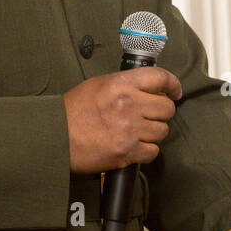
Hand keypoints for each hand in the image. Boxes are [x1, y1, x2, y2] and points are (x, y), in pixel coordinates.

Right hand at [63, 67, 181, 174]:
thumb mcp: (98, 85)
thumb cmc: (73, 112)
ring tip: (136, 132)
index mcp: (120, 84)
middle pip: (167, 108)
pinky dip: (146, 150)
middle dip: (161, 112)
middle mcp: (128, 104)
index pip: (161, 78)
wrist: (55, 138)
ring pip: (162, 130)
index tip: (175, 91)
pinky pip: (153, 151)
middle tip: (149, 115)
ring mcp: (129, 129)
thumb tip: (150, 89)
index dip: (173, 85)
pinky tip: (133, 146)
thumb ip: (126, 84)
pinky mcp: (127, 152)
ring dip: (153, 132)